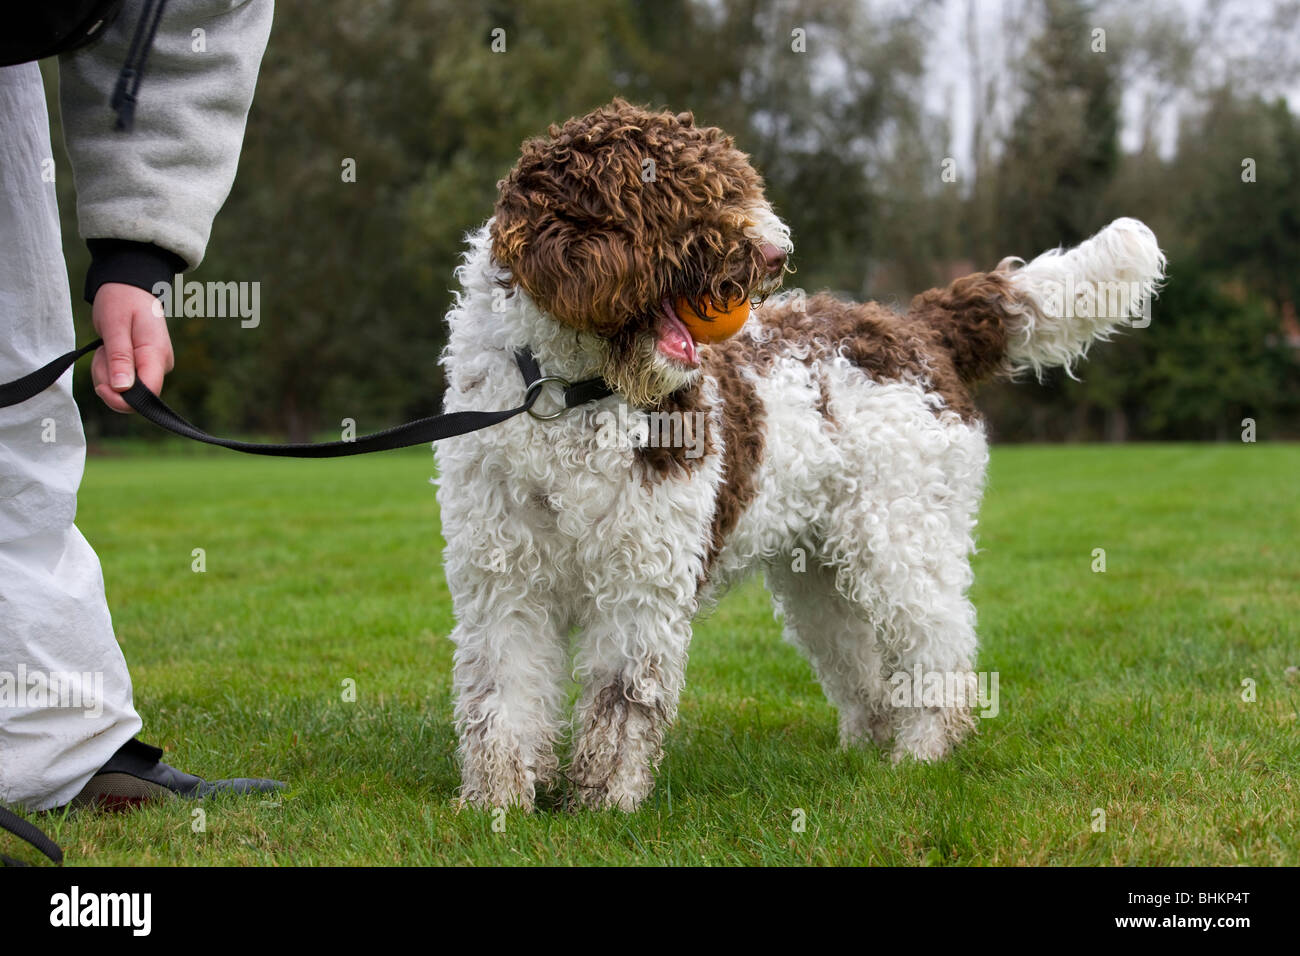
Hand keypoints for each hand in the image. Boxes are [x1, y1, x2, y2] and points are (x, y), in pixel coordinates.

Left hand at [91, 283, 174, 413]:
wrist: (129, 287)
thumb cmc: (121, 300)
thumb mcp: (115, 326)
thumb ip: (120, 358)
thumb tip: (123, 389)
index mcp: (157, 354)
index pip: (149, 394)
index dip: (123, 400)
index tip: (101, 387)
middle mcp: (161, 365)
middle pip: (133, 395)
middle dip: (108, 382)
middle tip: (102, 352)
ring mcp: (154, 367)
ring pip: (125, 390)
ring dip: (105, 373)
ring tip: (106, 347)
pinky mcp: (145, 368)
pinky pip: (122, 382)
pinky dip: (108, 371)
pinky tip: (109, 351)